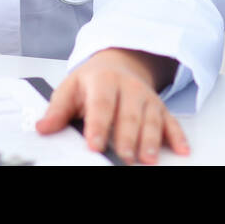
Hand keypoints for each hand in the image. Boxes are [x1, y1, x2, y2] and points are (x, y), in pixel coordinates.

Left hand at [36, 48, 186, 163]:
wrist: (118, 63)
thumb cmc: (92, 81)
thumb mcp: (70, 88)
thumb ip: (57, 110)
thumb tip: (43, 127)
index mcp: (103, 81)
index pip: (101, 104)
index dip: (98, 126)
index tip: (94, 145)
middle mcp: (128, 88)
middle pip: (129, 116)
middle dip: (127, 139)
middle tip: (123, 158)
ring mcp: (146, 98)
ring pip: (151, 120)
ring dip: (151, 141)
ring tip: (147, 160)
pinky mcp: (159, 108)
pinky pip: (171, 121)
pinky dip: (178, 136)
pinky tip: (182, 149)